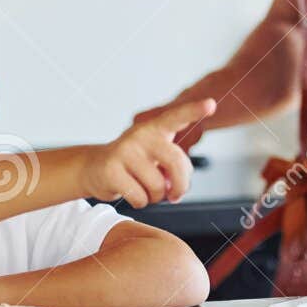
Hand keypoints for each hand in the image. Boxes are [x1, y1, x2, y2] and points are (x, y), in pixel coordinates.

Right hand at [86, 99, 215, 206]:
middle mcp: (140, 135)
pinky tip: (130, 192)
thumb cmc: (134, 164)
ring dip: (155, 197)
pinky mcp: (111, 169)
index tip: (212, 104)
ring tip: (144, 189)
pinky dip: (140, 202)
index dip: (195, 111)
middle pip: (175, 162)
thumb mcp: (155, 159)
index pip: (177, 117)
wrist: (94, 167)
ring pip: (157, 185)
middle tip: (175, 195)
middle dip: (181, 185)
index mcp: (155, 129)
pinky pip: (139, 197)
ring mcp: (124, 151)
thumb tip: (174, 189)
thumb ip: (172, 168)